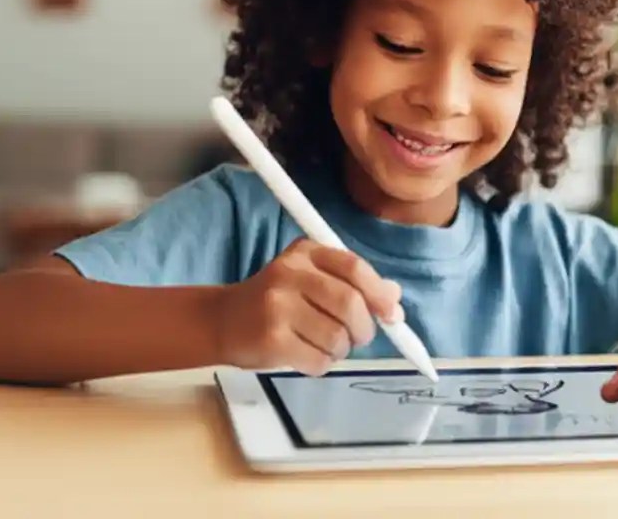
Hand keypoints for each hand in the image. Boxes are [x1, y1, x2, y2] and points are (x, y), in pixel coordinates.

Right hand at [212, 238, 401, 375]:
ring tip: (325, 345)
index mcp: (305, 253)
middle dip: (364, 328)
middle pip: (350, 303)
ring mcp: (277, 306)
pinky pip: (318, 360)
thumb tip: (394, 298)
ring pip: (337, 336)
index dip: (379, 293)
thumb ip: (353, 284)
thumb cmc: (277, 300)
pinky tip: (306, 355)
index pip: (354, 267)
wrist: (222, 320)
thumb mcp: (313, 279)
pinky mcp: (271, 339)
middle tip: (359, 337)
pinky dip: (322, 364)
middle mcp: (289, 274)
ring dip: (341, 349)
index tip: (391, 314)